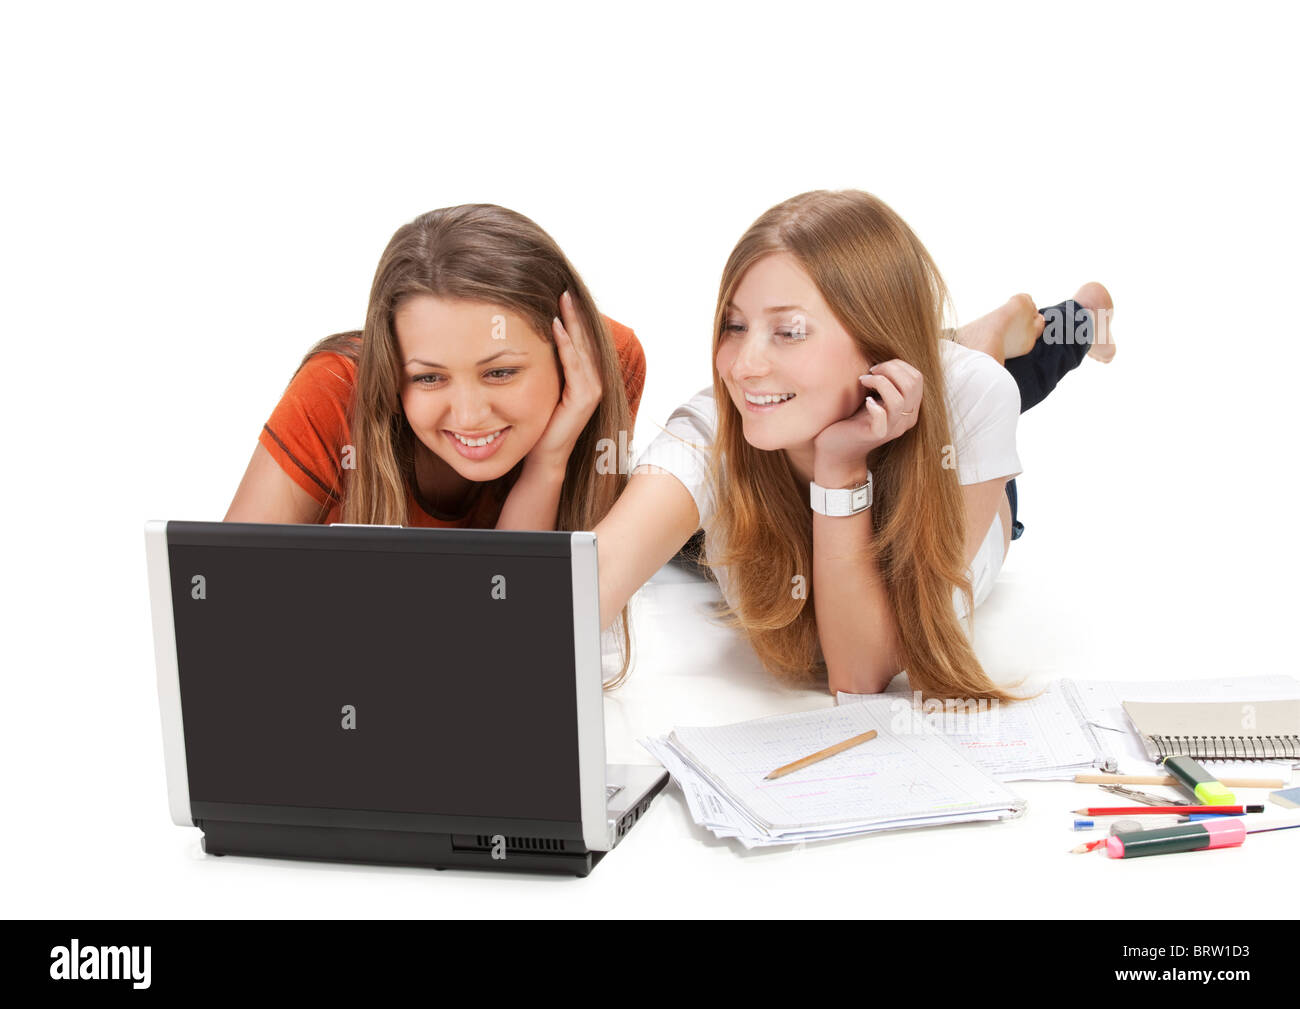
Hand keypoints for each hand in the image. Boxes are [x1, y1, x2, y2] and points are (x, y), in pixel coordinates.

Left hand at [528, 289, 603, 472]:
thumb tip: (526, 340)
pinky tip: (556, 326)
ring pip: (581, 347)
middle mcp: (593, 380)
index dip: (571, 317)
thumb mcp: (541, 385)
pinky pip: (575, 364)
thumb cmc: (539, 422)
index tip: (559, 293)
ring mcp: (592, 388)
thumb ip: (544, 365)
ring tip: (563, 299)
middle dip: (573, 313)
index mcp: (583, 376)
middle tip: (563, 288)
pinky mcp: (585, 398)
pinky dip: (566, 344)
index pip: (578, 340)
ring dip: (572, 322)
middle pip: (584, 338)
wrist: (543, 455)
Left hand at [812, 359, 922, 483]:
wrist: (836, 448)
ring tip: (863, 381)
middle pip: (912, 384)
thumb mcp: (874, 397)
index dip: (898, 365)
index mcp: (909, 408)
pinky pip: (883, 416)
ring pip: (900, 398)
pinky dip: (874, 404)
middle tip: (870, 372)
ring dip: (880, 382)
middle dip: (890, 369)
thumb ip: (885, 382)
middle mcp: (906, 418)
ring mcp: (893, 428)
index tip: (876, 368)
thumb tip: (884, 359)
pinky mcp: (877, 435)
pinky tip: (865, 401)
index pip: (917, 378)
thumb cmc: (852, 419)